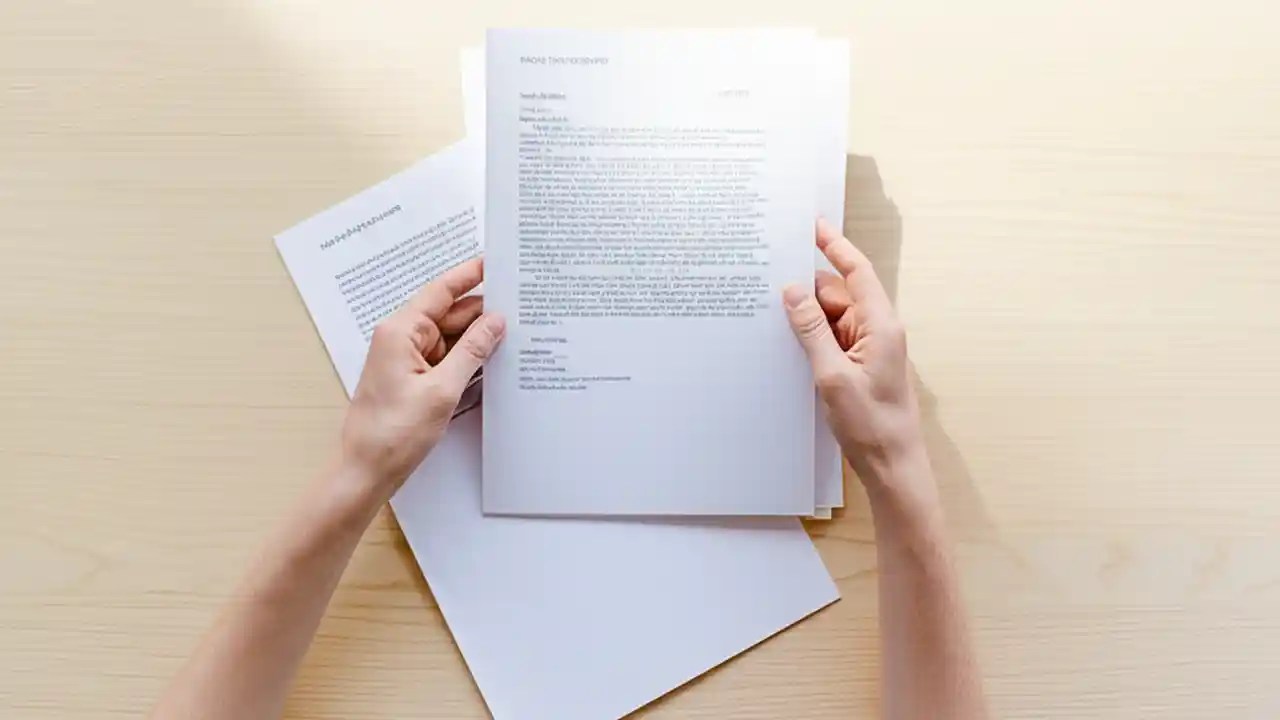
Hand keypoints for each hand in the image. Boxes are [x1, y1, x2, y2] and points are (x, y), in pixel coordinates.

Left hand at [339, 257, 504, 499]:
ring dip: (477, 338)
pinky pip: (445, 358)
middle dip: (482, 311)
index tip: (496, 262)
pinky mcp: (413, 378)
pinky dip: (468, 358)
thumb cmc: (393, 433)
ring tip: (515, 332)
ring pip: (450, 337)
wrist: (366, 470)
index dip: (470, 275)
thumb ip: (473, 351)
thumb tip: (496, 322)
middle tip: (520, 306)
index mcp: (401, 331)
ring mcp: (407, 359)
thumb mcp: (443, 389)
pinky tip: (493, 359)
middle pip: (449, 313)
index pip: (441, 291)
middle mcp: (402, 338)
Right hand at [783, 220, 921, 472]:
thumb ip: (811, 331)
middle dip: (806, 288)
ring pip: (831, 317)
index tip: (813, 225)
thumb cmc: (870, 425)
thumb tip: (792, 292)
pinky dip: (810, 336)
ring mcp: (868, 348)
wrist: (893, 465)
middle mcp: (877, 330)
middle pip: (838, 294)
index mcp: (880, 325)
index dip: (835, 245)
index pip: (856, 272)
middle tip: (767, 280)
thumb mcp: (832, 376)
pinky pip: (831, 338)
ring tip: (768, 314)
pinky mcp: (859, 365)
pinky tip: (786, 341)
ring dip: (805, 316)